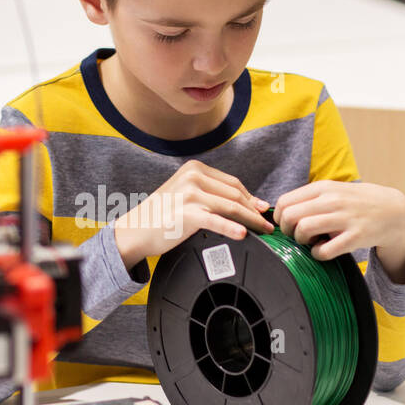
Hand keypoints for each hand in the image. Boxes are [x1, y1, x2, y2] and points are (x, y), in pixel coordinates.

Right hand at [113, 160, 272, 269]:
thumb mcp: (185, 194)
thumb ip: (210, 193)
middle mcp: (193, 177)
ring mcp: (189, 194)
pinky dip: (232, 227)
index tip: (263, 210)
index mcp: (194, 169)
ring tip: (263, 231)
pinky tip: (244, 234)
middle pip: (235, 195)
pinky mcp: (186, 213)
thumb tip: (244, 203)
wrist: (135, 230)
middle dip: (255, 210)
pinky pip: (216, 220)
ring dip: (251, 220)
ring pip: (231, 207)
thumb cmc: (161, 216)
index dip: (251, 198)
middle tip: (268, 224)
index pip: (232, 183)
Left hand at [273, 181, 404, 277]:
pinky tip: (323, 250)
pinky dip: (318, 254)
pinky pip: (324, 251)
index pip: (284, 202)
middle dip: (287, 231)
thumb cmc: (356, 203)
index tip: (288, 225)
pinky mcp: (355, 237)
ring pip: (303, 230)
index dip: (279, 218)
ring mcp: (344, 218)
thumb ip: (309, 198)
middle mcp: (333, 200)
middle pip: (290, 217)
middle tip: (297, 236)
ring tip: (311, 242)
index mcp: (323, 188)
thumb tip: (280, 213)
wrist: (392, 211)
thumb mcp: (333, 191)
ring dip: (301, 241)